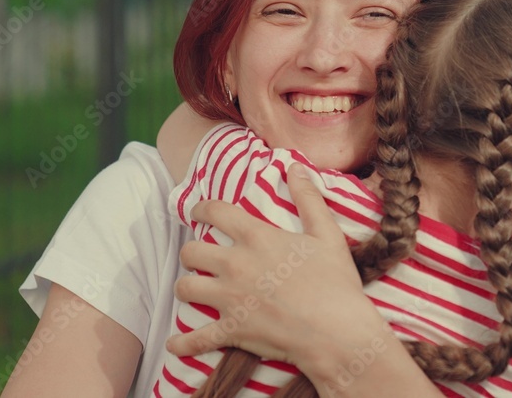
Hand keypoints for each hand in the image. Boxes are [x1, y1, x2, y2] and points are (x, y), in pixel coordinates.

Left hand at [166, 164, 378, 368]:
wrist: (337, 332)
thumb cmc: (335, 282)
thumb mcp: (327, 233)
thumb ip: (309, 198)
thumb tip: (295, 167)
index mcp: (256, 237)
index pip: (215, 212)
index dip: (201, 209)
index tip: (197, 212)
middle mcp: (235, 264)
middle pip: (191, 251)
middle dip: (191, 252)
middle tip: (198, 256)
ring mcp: (229, 299)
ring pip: (185, 288)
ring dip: (186, 288)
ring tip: (193, 289)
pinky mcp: (231, 331)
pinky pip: (195, 339)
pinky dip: (182, 344)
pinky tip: (174, 344)